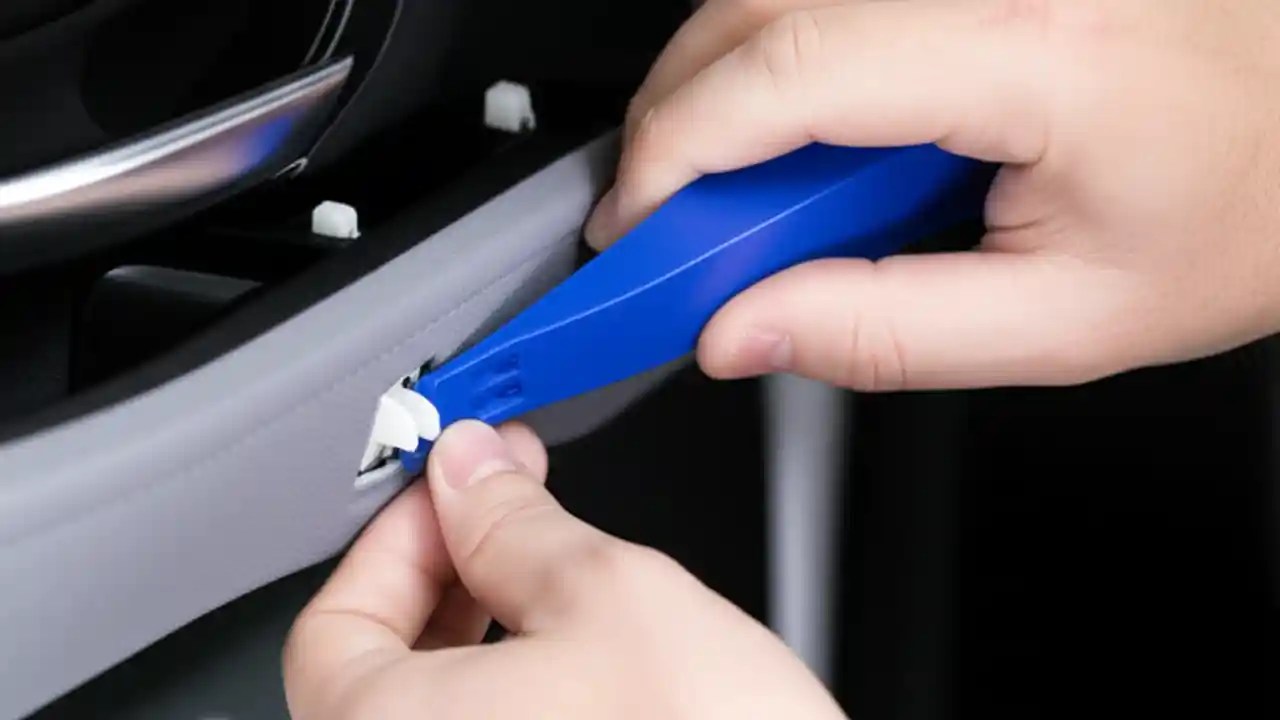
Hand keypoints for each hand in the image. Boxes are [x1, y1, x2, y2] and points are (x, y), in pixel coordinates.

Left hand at [284, 420, 843, 718]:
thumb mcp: (609, 596)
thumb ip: (514, 521)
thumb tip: (470, 474)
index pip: (332, 621)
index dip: (403, 534)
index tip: (457, 487)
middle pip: (380, 669)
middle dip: (449, 570)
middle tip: (504, 507)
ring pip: (442, 709)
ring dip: (486, 626)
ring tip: (555, 571)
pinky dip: (516, 692)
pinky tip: (574, 655)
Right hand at [586, 0, 1279, 390]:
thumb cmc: (1245, 209)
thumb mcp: (1064, 322)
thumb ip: (884, 333)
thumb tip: (745, 330)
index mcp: (1034, 50)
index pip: (786, 73)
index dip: (675, 150)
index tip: (633, 224)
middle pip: (757, 7)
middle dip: (674, 117)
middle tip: (667, 221)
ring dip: (723, 81)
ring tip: (747, 188)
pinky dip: (781, 49)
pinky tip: (808, 122)